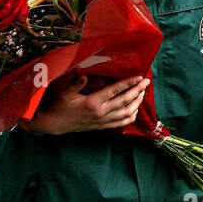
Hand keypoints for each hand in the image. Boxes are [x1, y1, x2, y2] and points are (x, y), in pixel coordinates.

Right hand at [27, 74, 148, 135]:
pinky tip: (135, 110)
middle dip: (138, 91)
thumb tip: (84, 74)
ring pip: (126, 113)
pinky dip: (131, 116)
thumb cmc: (61, 106)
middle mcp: (101, 112)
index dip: (128, 83)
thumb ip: (76, 84)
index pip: (115, 91)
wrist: (56, 124)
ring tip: (142, 93)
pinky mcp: (103, 126)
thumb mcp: (65, 93)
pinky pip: (121, 123)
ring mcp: (103, 120)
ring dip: (137, 103)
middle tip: (146, 82)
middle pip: (125, 101)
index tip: (139, 77)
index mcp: (93, 102)